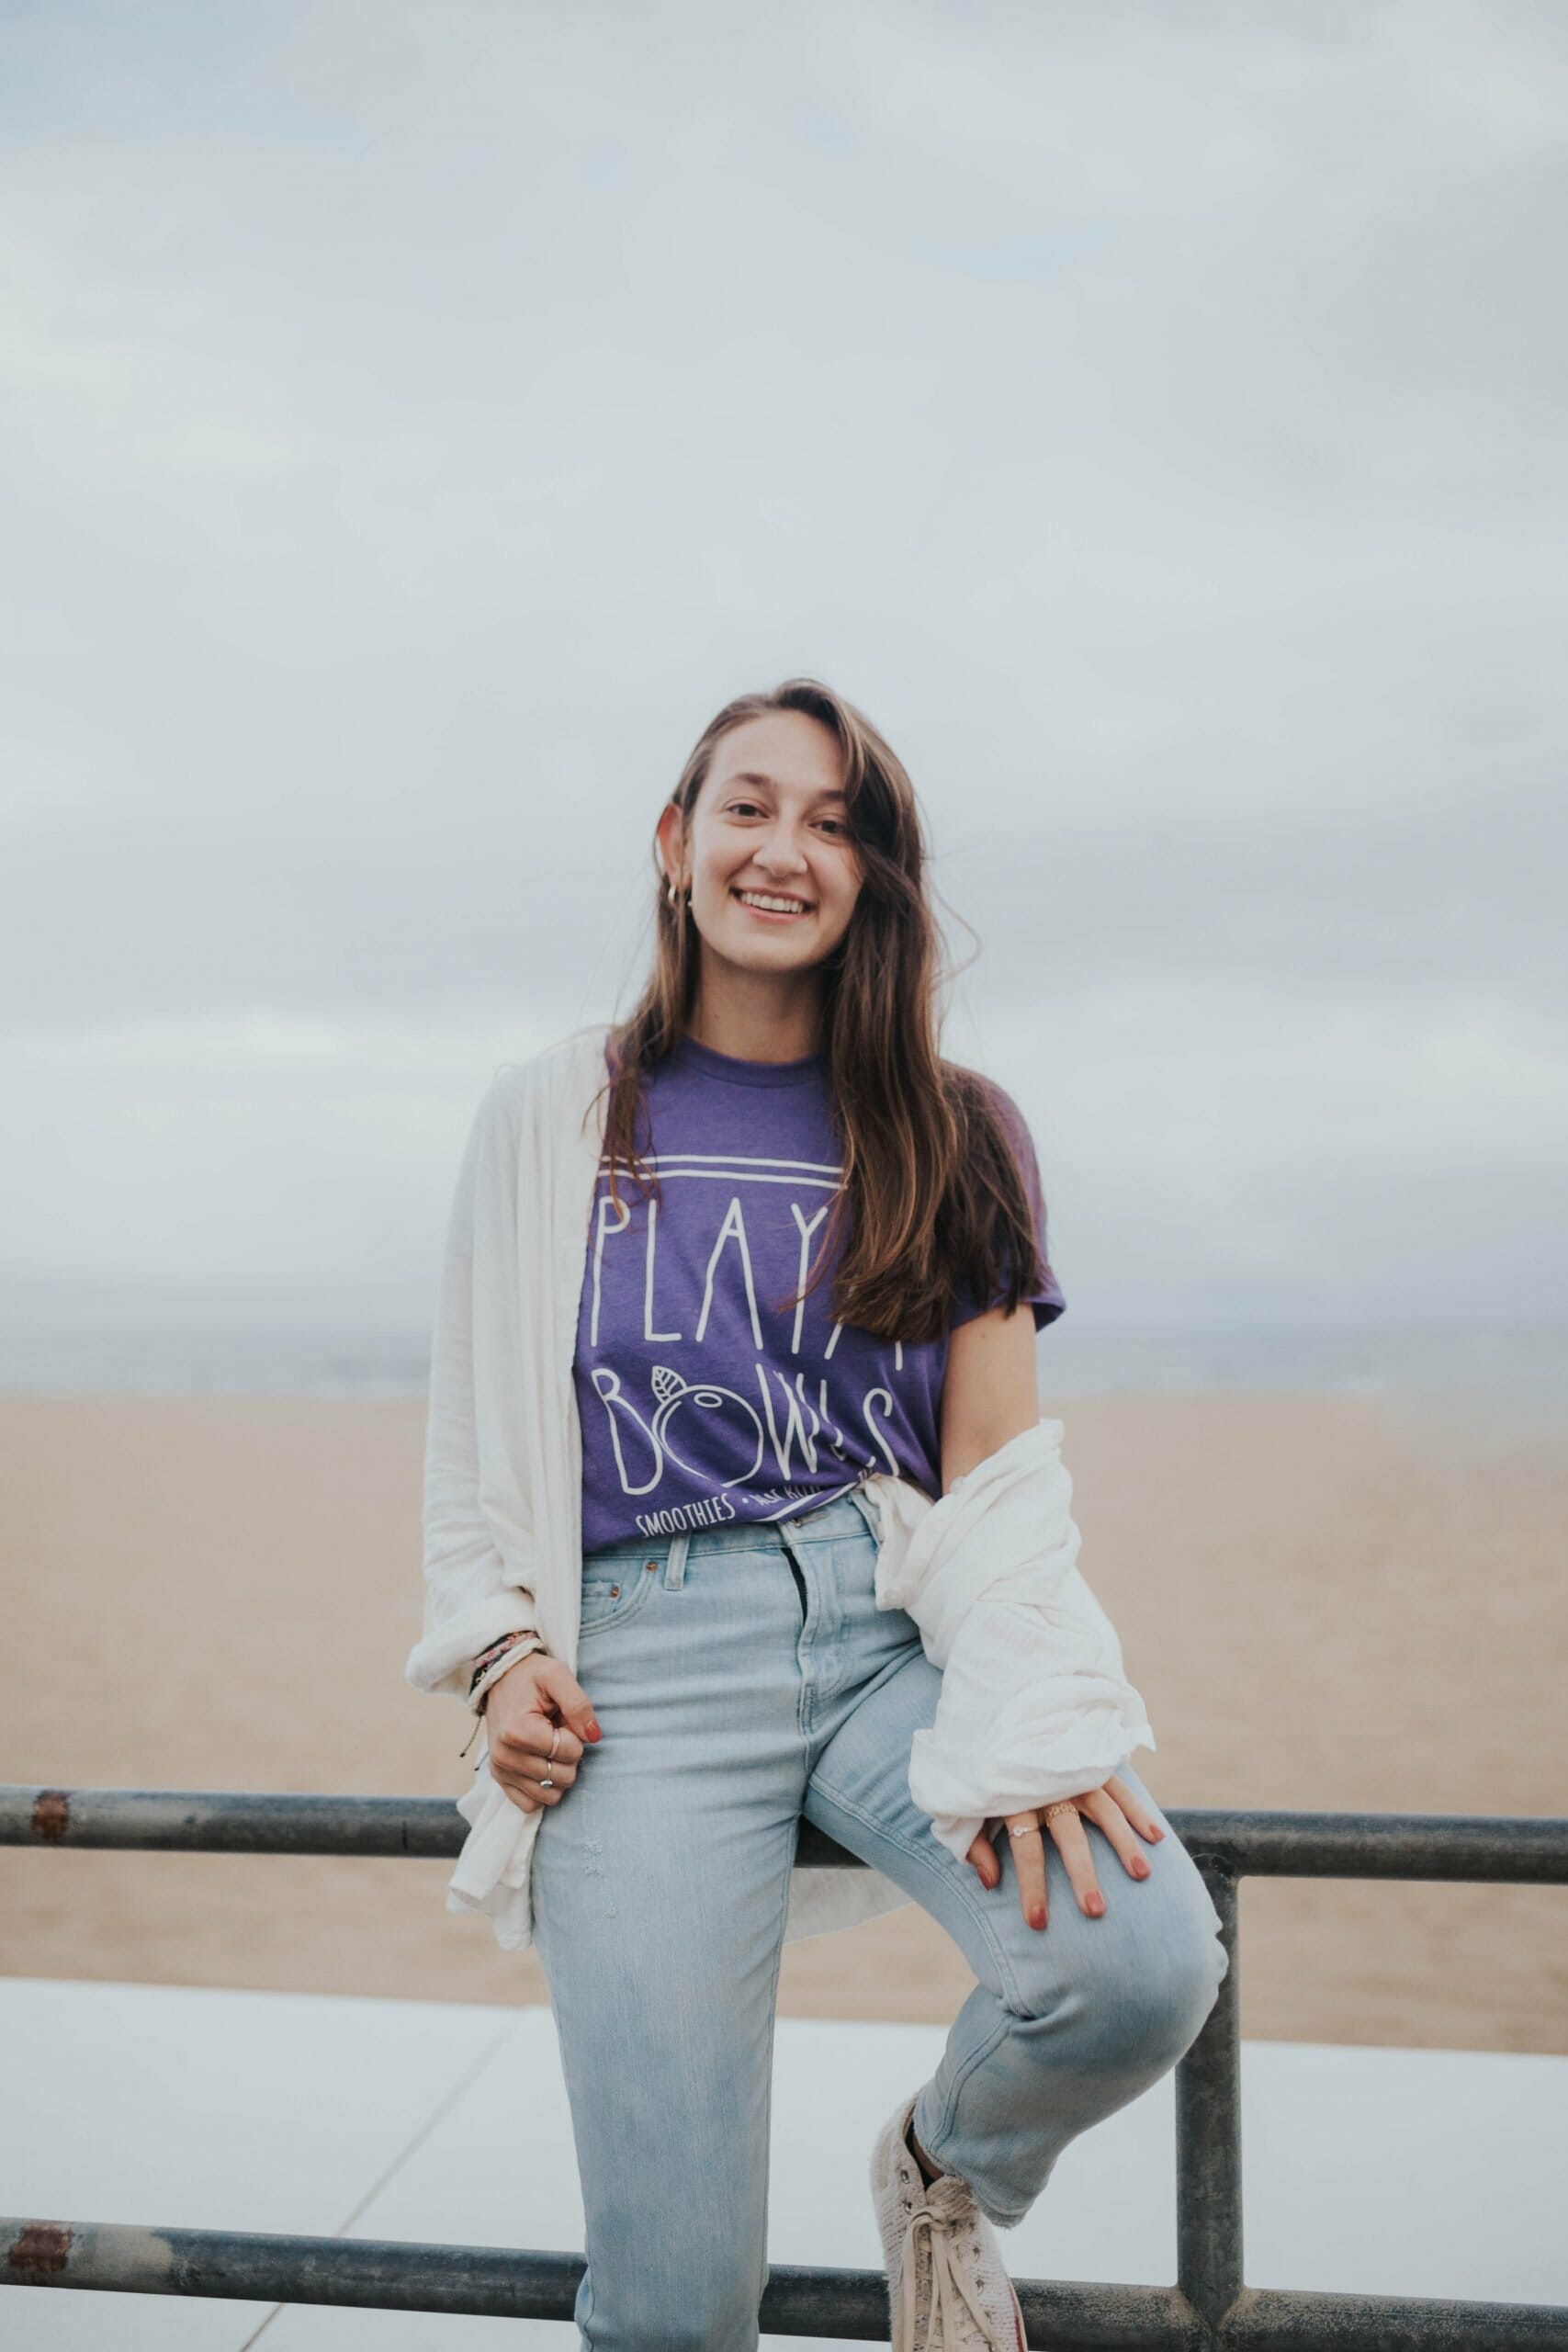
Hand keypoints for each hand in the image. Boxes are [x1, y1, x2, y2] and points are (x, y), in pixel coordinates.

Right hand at [483, 1652, 600, 1814]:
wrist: (501, 1679)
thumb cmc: (531, 1677)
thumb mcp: (557, 1675)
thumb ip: (579, 1704)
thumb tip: (594, 1736)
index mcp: (517, 1731)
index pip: (568, 1752)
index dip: (575, 1736)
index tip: (561, 1720)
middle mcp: (504, 1756)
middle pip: (562, 1777)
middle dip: (568, 1756)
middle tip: (554, 1732)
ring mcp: (500, 1771)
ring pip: (550, 1795)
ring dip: (557, 1774)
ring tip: (547, 1747)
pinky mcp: (500, 1780)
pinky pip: (530, 1804)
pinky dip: (542, 1788)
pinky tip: (541, 1764)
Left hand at [965, 1775, 1165, 1930]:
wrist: (992, 1719)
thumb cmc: (981, 1775)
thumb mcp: (966, 1807)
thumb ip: (975, 1845)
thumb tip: (991, 1883)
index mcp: (1014, 1797)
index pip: (1026, 1849)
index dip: (1032, 1886)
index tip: (1038, 1923)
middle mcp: (1047, 1784)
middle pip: (1069, 1833)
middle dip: (1082, 1873)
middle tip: (1095, 1911)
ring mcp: (1073, 1771)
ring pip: (1103, 1808)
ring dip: (1124, 1842)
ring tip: (1142, 1876)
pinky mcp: (1091, 1760)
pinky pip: (1120, 1786)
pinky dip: (1138, 1810)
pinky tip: (1157, 1838)